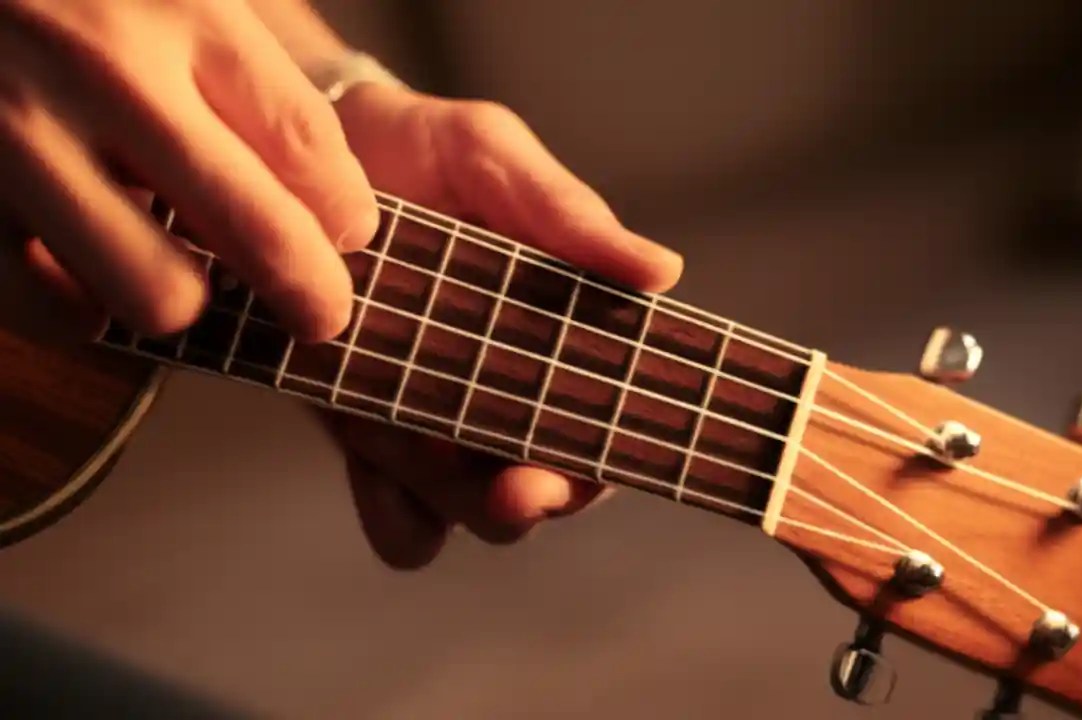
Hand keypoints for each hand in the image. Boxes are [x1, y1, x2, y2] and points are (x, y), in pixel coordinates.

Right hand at [0, 0, 377, 342]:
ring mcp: (13, 137)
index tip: (348, 235)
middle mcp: (101, 69)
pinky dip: (81, 304)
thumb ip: (238, 66)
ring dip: (181, 295)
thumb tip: (330, 198)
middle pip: (259, 235)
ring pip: (158, 296)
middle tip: (317, 309)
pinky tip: (84, 261)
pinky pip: (49, 308)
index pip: (310, 147)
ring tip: (178, 268)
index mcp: (177, 6)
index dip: (347, 214)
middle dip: (310, 294)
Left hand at [321, 83, 683, 568]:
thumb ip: (569, 214)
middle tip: (511, 489)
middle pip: (539, 492)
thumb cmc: (419, 151)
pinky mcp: (371, 440)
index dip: (597, 465)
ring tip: (399, 427)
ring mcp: (439, 425)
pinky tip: (367, 448)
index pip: (604, 427)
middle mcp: (509, 396)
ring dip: (446, 493)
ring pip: (466, 513)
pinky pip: (401, 523)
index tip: (569, 471)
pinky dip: (392, 508)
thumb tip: (664, 272)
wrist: (300, 155)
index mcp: (563, 339)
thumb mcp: (490, 156)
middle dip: (524, 502)